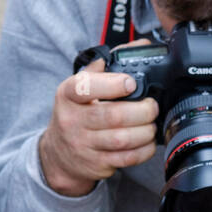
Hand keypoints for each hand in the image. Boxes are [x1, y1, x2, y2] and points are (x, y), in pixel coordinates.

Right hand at [38, 46, 158, 196]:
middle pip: (113, 116)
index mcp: (68, 94)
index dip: (111, 85)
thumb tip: (140, 46)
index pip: (85, 87)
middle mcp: (73, 120)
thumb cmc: (76, 113)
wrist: (58, 154)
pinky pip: (126, 158)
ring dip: (146, 131)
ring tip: (152, 124)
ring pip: (122, 139)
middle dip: (142, 110)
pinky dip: (144, 150)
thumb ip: (105, 66)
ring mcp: (83, 145)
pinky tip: (148, 142)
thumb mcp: (80, 86)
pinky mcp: (96, 164)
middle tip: (152, 106)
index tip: (130, 83)